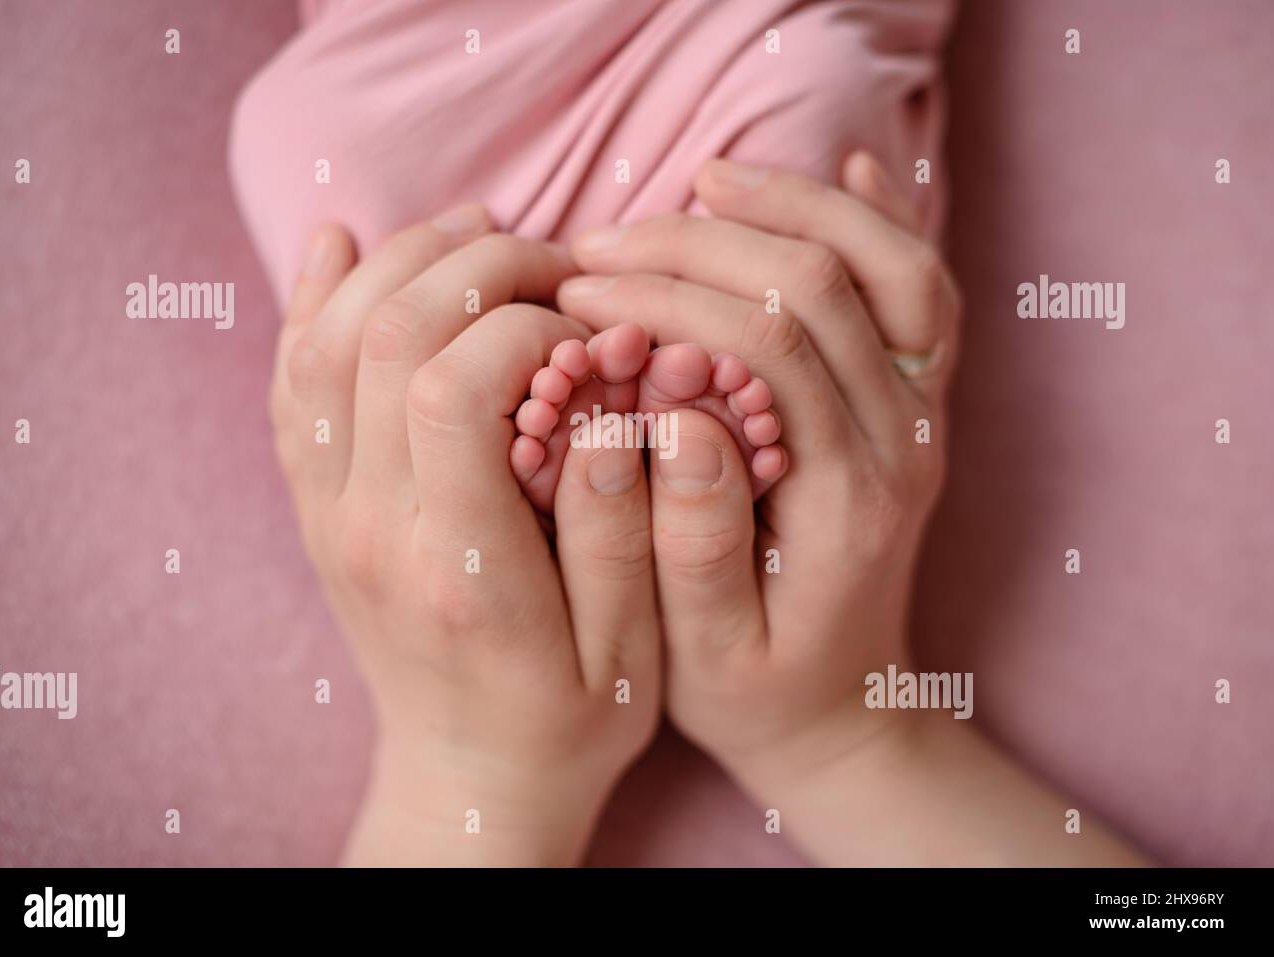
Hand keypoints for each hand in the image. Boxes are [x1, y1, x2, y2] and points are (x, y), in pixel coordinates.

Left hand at [271, 209, 660, 864]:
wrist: (467, 779)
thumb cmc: (564, 720)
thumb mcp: (630, 647)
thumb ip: (620, 526)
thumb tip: (603, 405)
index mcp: (458, 563)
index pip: (453, 386)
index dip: (525, 323)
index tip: (588, 328)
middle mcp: (372, 528)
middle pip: (384, 337)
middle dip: (474, 267)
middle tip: (550, 261)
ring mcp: (328, 514)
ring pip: (324, 343)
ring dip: (398, 262)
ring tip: (477, 232)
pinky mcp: (316, 506)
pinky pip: (290, 383)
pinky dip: (310, 301)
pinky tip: (343, 244)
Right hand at [557, 156, 1141, 863]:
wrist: (850, 714)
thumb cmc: (763, 689)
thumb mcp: (710, 653)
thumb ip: (695, 545)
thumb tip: (678, 419)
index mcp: (847, 494)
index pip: (767, 343)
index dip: (666, 301)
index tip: (579, 296)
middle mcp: (904, 441)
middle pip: (821, 285)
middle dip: (701, 245)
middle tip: (602, 245)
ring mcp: (922, 416)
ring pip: (892, 269)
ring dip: (798, 209)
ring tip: (704, 179)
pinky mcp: (917, 407)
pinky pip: (927, 295)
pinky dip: (889, 224)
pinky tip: (851, 170)